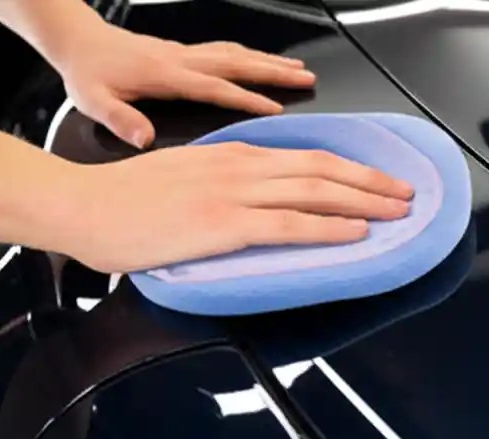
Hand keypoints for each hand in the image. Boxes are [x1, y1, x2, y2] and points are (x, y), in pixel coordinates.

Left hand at [49, 18, 314, 147]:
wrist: (77, 41)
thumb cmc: (86, 72)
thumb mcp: (92, 100)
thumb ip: (118, 119)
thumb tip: (141, 138)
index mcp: (163, 74)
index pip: (214, 87)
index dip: (245, 98)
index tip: (274, 109)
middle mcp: (180, 59)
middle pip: (237, 62)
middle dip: (274, 71)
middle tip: (306, 79)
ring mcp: (184, 53)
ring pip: (236, 54)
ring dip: (270, 62)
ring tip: (299, 71)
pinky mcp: (184, 53)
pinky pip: (226, 52)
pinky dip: (252, 56)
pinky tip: (266, 63)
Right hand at [60, 142, 414, 273]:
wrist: (82, 206)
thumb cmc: (124, 201)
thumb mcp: (184, 178)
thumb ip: (223, 185)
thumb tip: (252, 203)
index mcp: (232, 155)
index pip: (305, 157)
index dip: (348, 168)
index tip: (377, 180)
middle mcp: (239, 166)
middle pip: (322, 168)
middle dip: (371, 182)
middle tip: (406, 194)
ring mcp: (232, 194)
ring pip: (315, 192)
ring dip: (364, 202)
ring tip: (396, 212)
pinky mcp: (222, 224)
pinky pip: (289, 224)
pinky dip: (329, 228)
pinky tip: (356, 233)